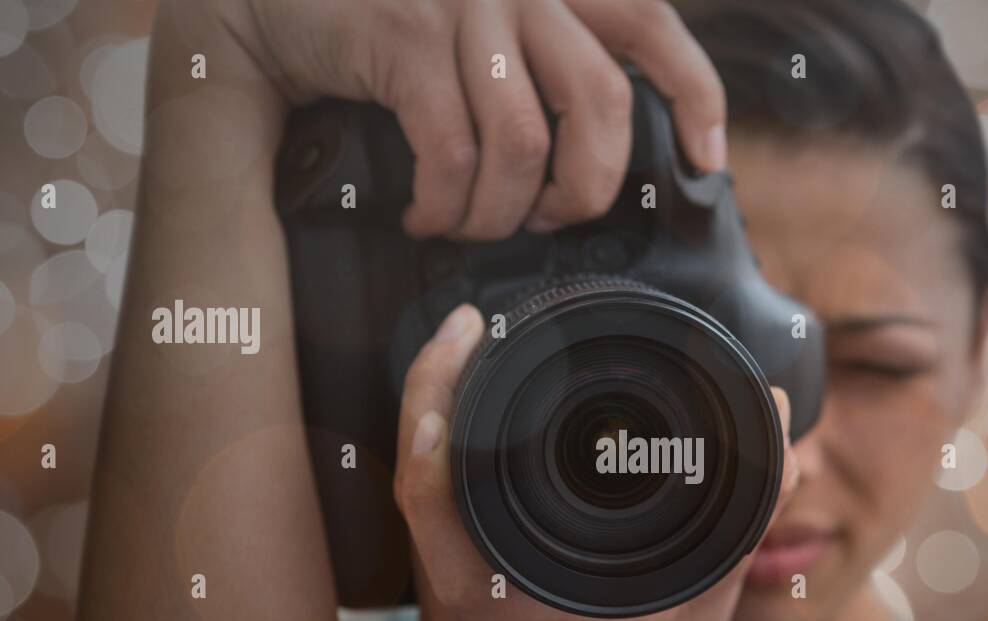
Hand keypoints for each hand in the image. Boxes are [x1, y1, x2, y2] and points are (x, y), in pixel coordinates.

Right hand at [164, 0, 726, 237]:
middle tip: (550, 219)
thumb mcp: (484, 31)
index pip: (650, 26)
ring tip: (471, 226)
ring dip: (499, 212)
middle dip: (586, 188)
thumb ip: (546, 63)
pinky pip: (452, 154)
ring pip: (524, 143)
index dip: (694, 96)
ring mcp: (464, 5)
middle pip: (602, 103)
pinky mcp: (406, 37)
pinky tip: (426, 217)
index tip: (706, 160)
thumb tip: (600, 151)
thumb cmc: (391, 29)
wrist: (277, 0)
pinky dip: (446, 207)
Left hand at [392, 305, 799, 620]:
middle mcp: (463, 616)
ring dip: (429, 424)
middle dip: (428, 394)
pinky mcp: (450, 608)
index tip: (461, 350)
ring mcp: (448, 616)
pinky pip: (425, 522)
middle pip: (412, 487)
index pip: (433, 500)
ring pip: (413, 503)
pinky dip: (438, 462)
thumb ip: (750, 500)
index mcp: (508, 608)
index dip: (434, 418)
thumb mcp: (715, 580)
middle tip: (463, 327)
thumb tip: (775, 413)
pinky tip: (461, 415)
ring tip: (462, 354)